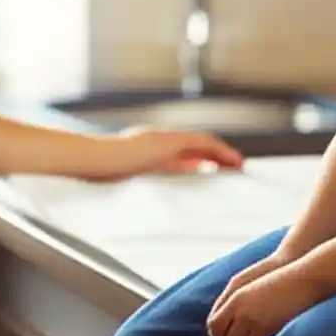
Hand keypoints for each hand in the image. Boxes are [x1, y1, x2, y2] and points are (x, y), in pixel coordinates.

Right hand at [80, 126, 243, 181]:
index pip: (179, 154)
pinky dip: (218, 150)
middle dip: (214, 155)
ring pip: (202, 142)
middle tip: (233, 165)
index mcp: (146, 149)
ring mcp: (164, 138)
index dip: (197, 160)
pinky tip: (230, 160)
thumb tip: (127, 197)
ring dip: (221, 152)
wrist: (96, 158)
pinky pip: (201, 142)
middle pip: (194, 145)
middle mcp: (158, 140)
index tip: (210, 167)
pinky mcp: (170, 140)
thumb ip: (126, 180)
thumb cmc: (100, 171)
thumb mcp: (116, 178)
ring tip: (238, 164)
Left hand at [207, 263, 320, 335]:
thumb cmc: (278, 283)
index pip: (213, 322)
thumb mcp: (252, 288)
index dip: (214, 335)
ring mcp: (250, 319)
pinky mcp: (262, 330)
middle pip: (219, 335)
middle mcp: (238, 309)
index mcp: (234, 297)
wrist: (298, 281)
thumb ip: (237, 302)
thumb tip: (229, 321)